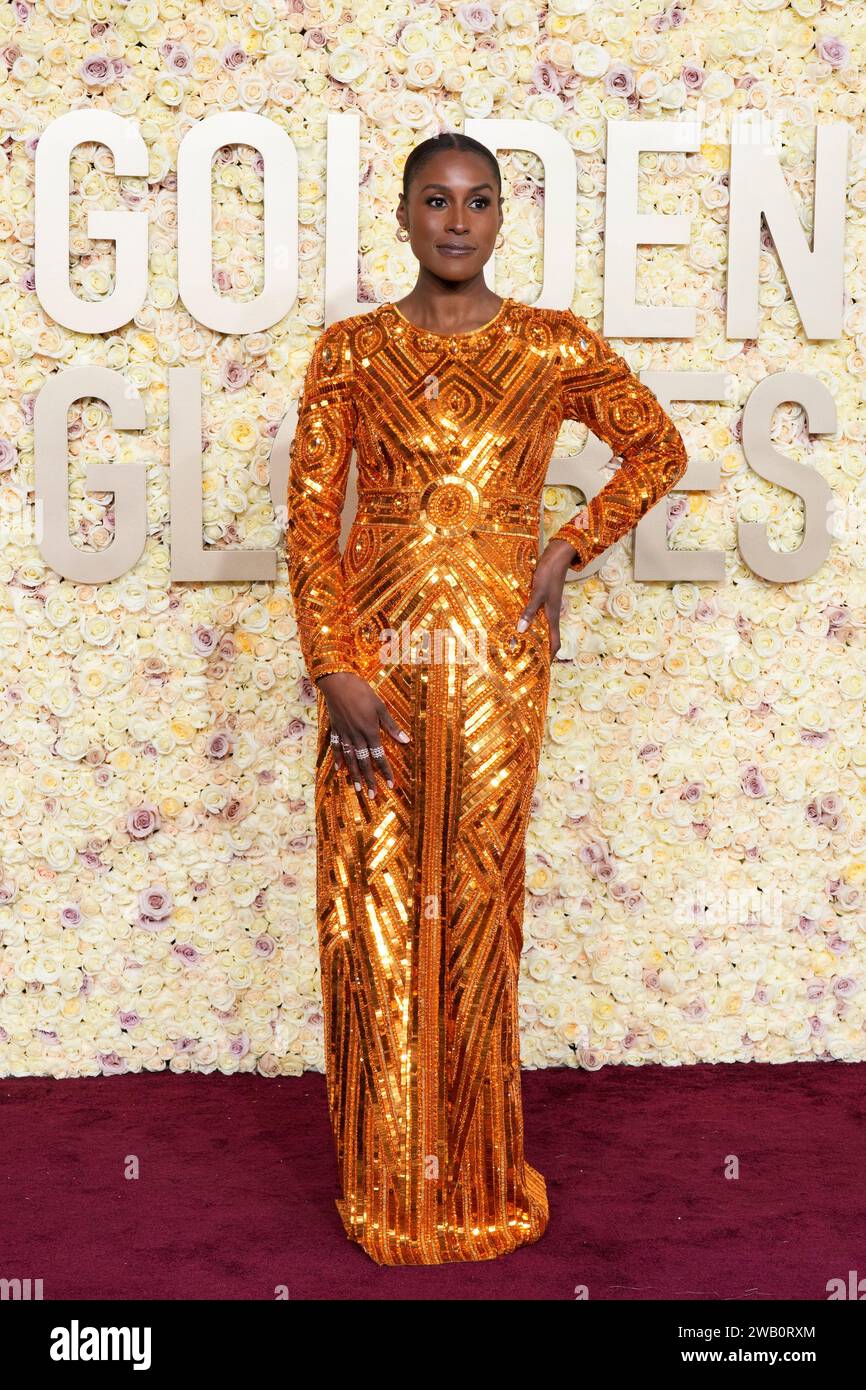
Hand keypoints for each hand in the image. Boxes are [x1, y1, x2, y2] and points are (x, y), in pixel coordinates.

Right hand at [316, 670, 410, 798]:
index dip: (385, 771)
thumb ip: (391, 726)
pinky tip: (340, 769)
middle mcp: (357, 736)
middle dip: (369, 780)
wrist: (337, 683)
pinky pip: (336, 747)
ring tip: (358, 789)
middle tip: (373, 795)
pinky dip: (338, 759)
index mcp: (370, 731)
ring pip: (350, 759)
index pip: (379, 756)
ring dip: (354, 775)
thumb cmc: (362, 692)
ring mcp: (344, 734)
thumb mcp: (380, 707)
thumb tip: (406, 741)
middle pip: (364, 762)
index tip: (390, 785)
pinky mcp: (335, 729)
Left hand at [516, 538, 575, 661]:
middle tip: (525, 661)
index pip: (555, 642)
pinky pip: (536, 616)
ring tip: (518, 646)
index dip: (551, 656)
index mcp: (553, 616)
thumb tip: (521, 630)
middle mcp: (551, 614)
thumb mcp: (537, 593)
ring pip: (541, 627)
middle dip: (539, 650)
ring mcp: (547, 607)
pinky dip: (529, 623)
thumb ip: (530, 611)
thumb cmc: (548, 574)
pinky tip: (517, 624)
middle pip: (547, 637)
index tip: (544, 668)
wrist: (556, 557)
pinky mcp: (542, 600)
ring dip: (532, 637)